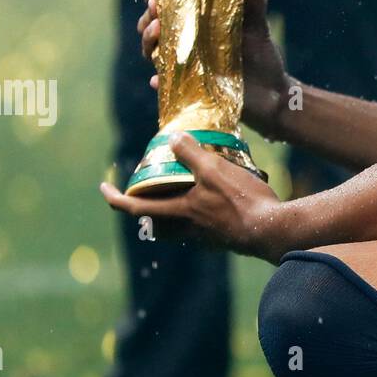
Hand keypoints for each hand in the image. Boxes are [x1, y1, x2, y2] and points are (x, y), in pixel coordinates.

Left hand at [100, 132, 285, 261]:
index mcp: (180, 213)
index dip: (115, 198)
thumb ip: (191, 153)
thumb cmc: (243, 202)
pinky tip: (218, 195)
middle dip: (146, 209)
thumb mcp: (214, 170)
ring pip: (180, 225)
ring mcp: (208, 237)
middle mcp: (189, 229)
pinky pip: (204, 226)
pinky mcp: (226, 238)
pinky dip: (202, 211)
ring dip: (175, 209)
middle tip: (146, 192)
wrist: (273, 230)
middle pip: (156, 224)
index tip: (104, 188)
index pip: (136, 208)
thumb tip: (174, 138)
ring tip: (182, 188)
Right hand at [137, 0, 292, 138]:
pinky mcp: (189, 89)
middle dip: (149, 13)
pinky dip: (159, 81)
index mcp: (197, 22)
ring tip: (158, 29)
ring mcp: (185, 66)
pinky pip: (167, 85)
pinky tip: (156, 79)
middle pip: (153, 25)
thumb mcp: (258, 30)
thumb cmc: (261, 57)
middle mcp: (185, 43)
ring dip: (150, 39)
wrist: (272, 93)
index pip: (168, 3)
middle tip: (154, 4)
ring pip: (154, 51)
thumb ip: (254, 7)